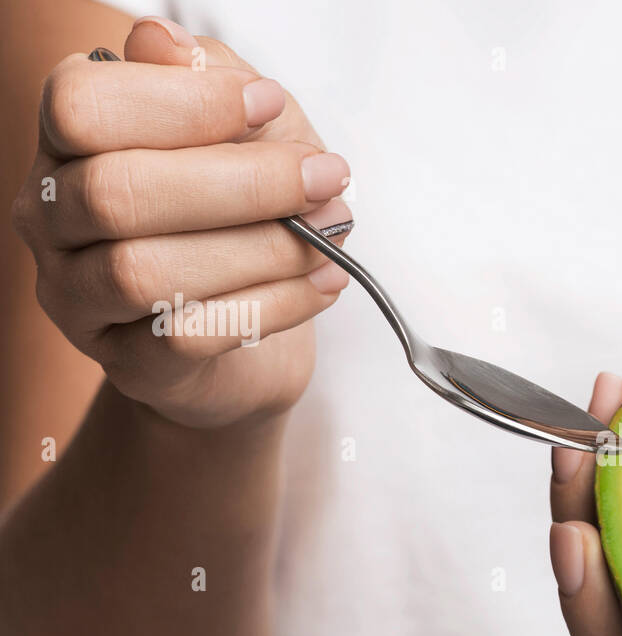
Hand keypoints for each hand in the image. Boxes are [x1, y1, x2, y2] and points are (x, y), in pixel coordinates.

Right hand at [9, 16, 352, 428]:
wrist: (248, 340)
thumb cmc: (241, 219)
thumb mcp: (244, 132)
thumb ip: (210, 82)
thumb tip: (168, 46)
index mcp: (70, 142)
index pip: (82, 105)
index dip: (183, 102)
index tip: (272, 104)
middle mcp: (54, 217)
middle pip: (116, 191)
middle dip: (241, 182)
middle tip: (325, 177)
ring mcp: (80, 298)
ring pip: (145, 272)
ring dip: (260, 250)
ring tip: (328, 238)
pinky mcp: (130, 365)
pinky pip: (188, 337)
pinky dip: (272, 305)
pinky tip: (322, 283)